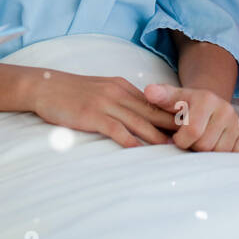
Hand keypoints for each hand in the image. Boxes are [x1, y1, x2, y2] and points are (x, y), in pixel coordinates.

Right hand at [31, 71, 177, 148]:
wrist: (45, 86)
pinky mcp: (93, 115)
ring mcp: (106, 103)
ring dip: (157, 136)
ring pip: (139, 121)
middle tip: (193, 138)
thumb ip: (121, 101)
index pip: (154, 102)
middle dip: (173, 125)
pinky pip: (116, 129)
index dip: (173, 114)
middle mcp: (118, 92)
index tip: (191, 126)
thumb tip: (141, 117)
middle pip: (152, 111)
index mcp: (122, 86)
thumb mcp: (101, 90)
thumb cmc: (72, 92)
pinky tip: (141, 151)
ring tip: (174, 149)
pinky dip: (130, 141)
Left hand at [144, 83, 238, 152]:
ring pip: (219, 154)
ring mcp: (237, 123)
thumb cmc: (185, 105)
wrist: (207, 103)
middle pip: (205, 145)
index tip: (176, 137)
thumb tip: (149, 92)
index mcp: (206, 99)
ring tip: (200, 142)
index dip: (181, 140)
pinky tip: (213, 146)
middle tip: (190, 140)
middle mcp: (226, 110)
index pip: (192, 131)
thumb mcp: (172, 97)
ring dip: (206, 154)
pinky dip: (222, 156)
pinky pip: (233, 155)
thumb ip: (161, 96)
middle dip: (193, 147)